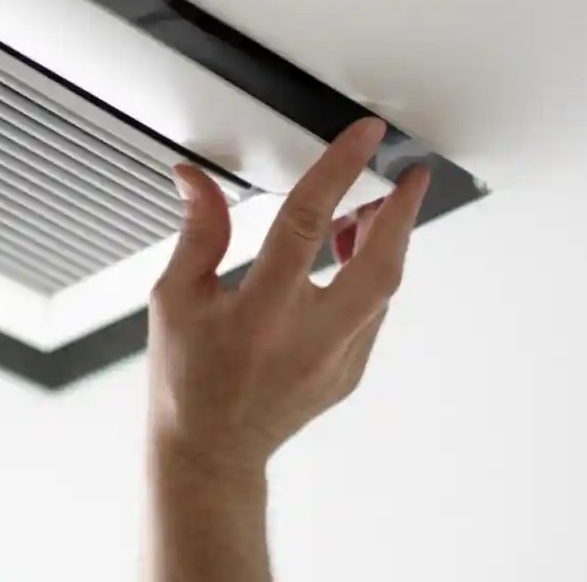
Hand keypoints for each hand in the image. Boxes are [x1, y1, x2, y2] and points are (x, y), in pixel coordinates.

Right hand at [147, 117, 430, 476]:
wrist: (210, 449)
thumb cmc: (187, 380)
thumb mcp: (176, 297)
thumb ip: (198, 231)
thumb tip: (196, 181)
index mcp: (260, 313)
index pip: (308, 223)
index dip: (339, 170)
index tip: (363, 137)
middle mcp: (307, 338)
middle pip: (379, 265)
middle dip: (403, 212)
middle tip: (410, 175)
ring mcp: (336, 361)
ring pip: (385, 288)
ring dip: (387, 242)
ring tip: (375, 209)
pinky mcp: (349, 373)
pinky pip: (374, 313)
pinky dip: (372, 277)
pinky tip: (352, 257)